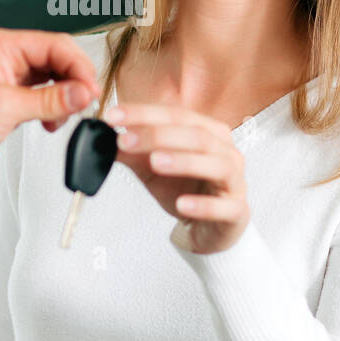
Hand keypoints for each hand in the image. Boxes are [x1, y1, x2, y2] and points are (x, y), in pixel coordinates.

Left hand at [0, 27, 100, 178]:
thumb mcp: (5, 108)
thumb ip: (49, 100)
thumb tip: (84, 93)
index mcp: (0, 45)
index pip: (54, 45)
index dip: (78, 66)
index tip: (91, 90)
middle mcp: (5, 56)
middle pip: (56, 59)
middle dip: (73, 82)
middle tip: (84, 103)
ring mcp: (8, 77)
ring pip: (52, 78)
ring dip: (64, 97)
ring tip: (63, 117)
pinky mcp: (9, 98)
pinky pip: (42, 95)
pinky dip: (52, 108)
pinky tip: (50, 123)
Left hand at [101, 103, 249, 253]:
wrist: (209, 227)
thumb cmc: (186, 189)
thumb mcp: (153, 169)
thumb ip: (132, 153)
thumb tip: (102, 139)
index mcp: (208, 131)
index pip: (176, 114)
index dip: (144, 113)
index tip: (113, 116)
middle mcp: (226, 150)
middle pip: (197, 135)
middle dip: (159, 135)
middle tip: (126, 140)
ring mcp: (235, 180)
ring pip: (217, 164)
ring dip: (184, 161)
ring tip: (155, 162)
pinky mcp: (237, 211)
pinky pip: (224, 206)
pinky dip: (203, 205)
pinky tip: (182, 204)